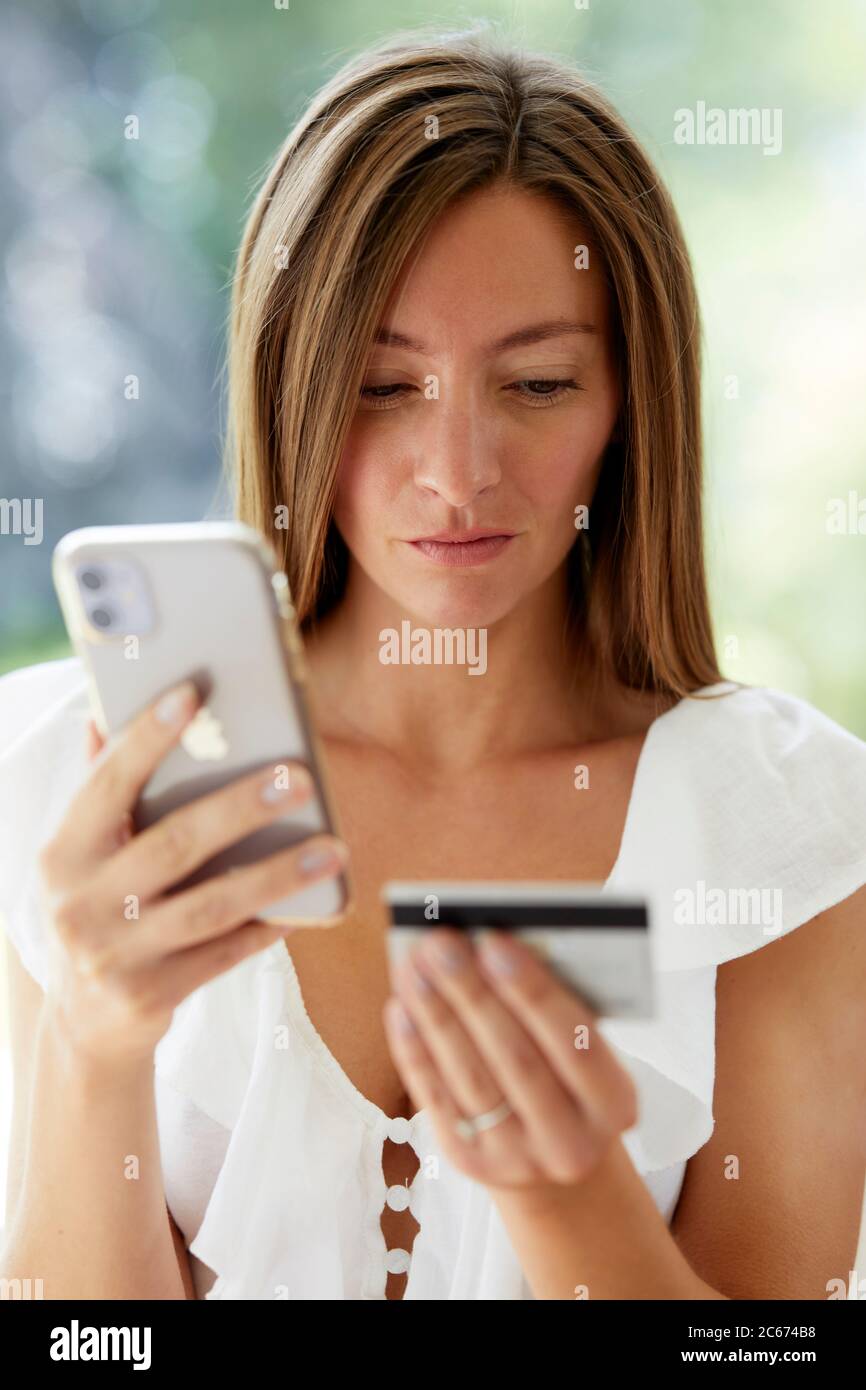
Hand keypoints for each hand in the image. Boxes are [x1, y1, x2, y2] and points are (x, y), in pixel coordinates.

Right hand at [36, 678, 348, 1066]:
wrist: (84, 1023)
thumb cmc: (101, 909)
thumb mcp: (84, 856)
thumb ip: (101, 788)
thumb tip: (110, 709)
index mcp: (63, 853)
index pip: (106, 784)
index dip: (147, 738)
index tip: (193, 694)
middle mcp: (79, 903)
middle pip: (173, 844)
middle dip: (240, 808)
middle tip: (299, 778)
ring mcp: (114, 955)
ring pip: (211, 905)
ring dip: (278, 875)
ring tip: (332, 849)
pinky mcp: (150, 997)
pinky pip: (224, 954)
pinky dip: (268, 927)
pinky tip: (310, 907)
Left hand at [383, 927, 637, 1196]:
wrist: (552, 1153)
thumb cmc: (566, 1073)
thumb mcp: (581, 1045)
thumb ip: (554, 1004)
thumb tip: (490, 945)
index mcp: (615, 1104)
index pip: (577, 1043)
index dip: (534, 991)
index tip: (494, 941)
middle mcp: (571, 1141)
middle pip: (516, 1060)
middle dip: (474, 995)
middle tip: (441, 944)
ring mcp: (519, 1158)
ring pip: (471, 1080)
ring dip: (437, 1016)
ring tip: (413, 967)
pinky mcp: (471, 1161)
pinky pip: (437, 1100)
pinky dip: (416, 1050)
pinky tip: (401, 1008)